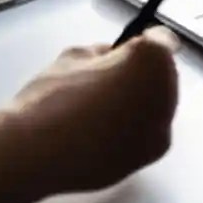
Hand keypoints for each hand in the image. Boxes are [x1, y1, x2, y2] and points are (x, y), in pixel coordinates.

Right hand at [4, 27, 179, 195]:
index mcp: (153, 62)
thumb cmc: (53, 97)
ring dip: (135, 105)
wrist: (35, 152)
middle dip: (140, 76)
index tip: (125, 49)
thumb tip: (111, 59)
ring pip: (154, 109)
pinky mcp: (146, 161)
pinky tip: (99, 134)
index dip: (141, 44)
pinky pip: (142, 136)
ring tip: (98, 111)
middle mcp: (167, 98)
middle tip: (105, 81)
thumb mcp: (75, 56)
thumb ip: (104, 53)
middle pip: (161, 78)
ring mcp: (160, 133)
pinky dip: (128, 131)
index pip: (163, 41)